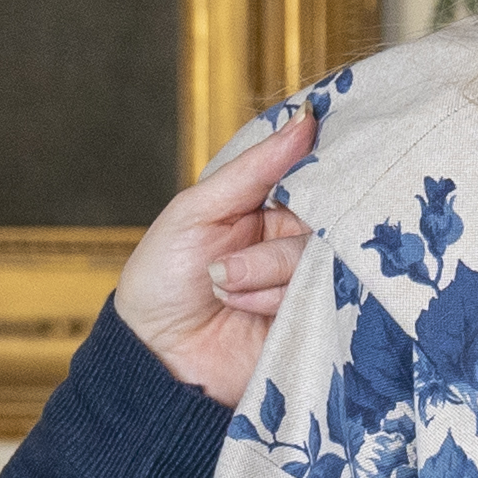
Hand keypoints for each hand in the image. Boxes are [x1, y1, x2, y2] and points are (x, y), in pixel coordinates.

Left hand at [112, 110, 317, 402]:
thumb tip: (305, 119)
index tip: (293, 187)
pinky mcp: (318, 320)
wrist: (155, 357)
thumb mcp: (197, 210)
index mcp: (271, 206)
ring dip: (261, 278)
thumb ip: (254, 168)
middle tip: (222, 269)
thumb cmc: (163, 279)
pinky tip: (247, 314)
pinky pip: (322, 299)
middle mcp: (296, 240)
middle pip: (321, 224)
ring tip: (222, 293)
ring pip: (318, 262)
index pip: (314, 177)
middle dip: (268, 249)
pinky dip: (274, 304)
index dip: (313, 177)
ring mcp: (309, 282)